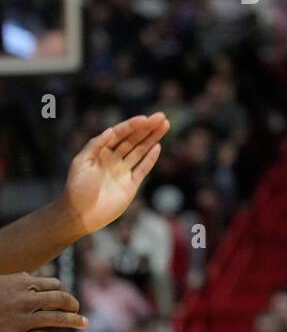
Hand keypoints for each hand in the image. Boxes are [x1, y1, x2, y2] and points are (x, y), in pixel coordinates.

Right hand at [0, 273, 86, 331]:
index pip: (54, 285)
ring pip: (57, 319)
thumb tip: (29, 277)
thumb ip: (17, 282)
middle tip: (77, 309)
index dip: (64, 291)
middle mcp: (24, 301)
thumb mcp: (0, 284)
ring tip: (84, 323)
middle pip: (60, 300)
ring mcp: (21, 320)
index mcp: (22, 284)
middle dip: (72, 305)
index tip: (66, 296)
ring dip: (74, 320)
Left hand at [62, 113, 169, 236]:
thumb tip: (111, 130)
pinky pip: (143, 168)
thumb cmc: (77, 188)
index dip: (132, 126)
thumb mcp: (81, 162)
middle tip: (162, 117)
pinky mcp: (131, 184)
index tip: (145, 119)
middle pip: (133, 139)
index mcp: (100, 151)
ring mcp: (123, 171)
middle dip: (147, 128)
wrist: (81, 214)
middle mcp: (113, 159)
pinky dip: (151, 158)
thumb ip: (96, 145)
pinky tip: (158, 147)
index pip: (119, 134)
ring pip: (141, 150)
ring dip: (152, 138)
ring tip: (165, 126)